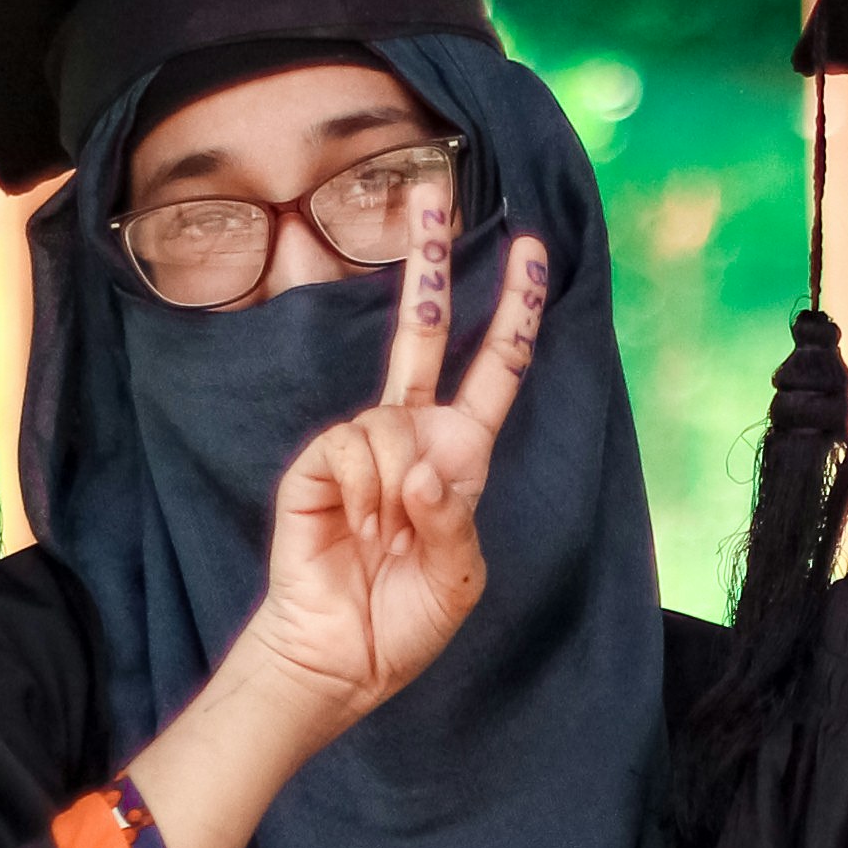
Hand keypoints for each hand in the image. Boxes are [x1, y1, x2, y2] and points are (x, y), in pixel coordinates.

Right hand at [123, 215, 550, 847]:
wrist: (337, 657)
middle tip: (431, 190)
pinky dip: (358, 495)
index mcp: (459, 458)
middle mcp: (413, 437)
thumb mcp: (458, 580)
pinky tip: (347, 530)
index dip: (512, 312)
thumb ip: (453, 518)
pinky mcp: (318, 462)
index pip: (494, 370)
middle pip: (425, 331)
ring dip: (393, 493)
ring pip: (395, 424)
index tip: (529, 250)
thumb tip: (423, 464)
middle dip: (429, 259)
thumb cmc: (404, 622)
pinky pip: (353, 450)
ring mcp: (363, 444)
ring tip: (378, 539)